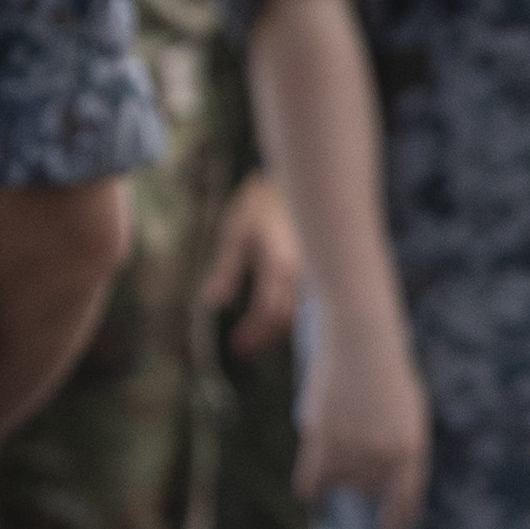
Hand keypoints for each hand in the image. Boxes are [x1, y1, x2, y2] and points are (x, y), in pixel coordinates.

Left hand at [199, 175, 306, 356]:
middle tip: (243, 348)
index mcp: (279, 266)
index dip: (252, 333)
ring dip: (275, 328)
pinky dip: (287, 312)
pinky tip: (274, 313)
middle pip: (285, 318)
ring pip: (298, 311)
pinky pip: (304, 298)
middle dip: (263, 337)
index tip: (236, 345)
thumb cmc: (259, 204)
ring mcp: (311, 270)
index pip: (266, 312)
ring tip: (256, 335)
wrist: (291, 180)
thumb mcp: (235, 234)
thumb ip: (226, 270)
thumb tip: (214, 301)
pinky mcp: (314, 266)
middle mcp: (300, 273)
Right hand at [298, 315, 432, 528]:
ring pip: (339, 484)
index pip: (404, 503)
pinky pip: (309, 484)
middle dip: (365, 477)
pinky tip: (311, 487)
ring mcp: (349, 448)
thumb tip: (387, 490)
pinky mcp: (319, 439)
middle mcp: (381, 455)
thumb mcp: (409, 414)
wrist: (361, 340)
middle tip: (361, 442)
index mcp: (410, 450)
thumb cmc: (388, 374)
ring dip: (339, 469)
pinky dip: (310, 487)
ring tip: (344, 432)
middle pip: (367, 490)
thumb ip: (400, 451)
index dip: (397, 521)